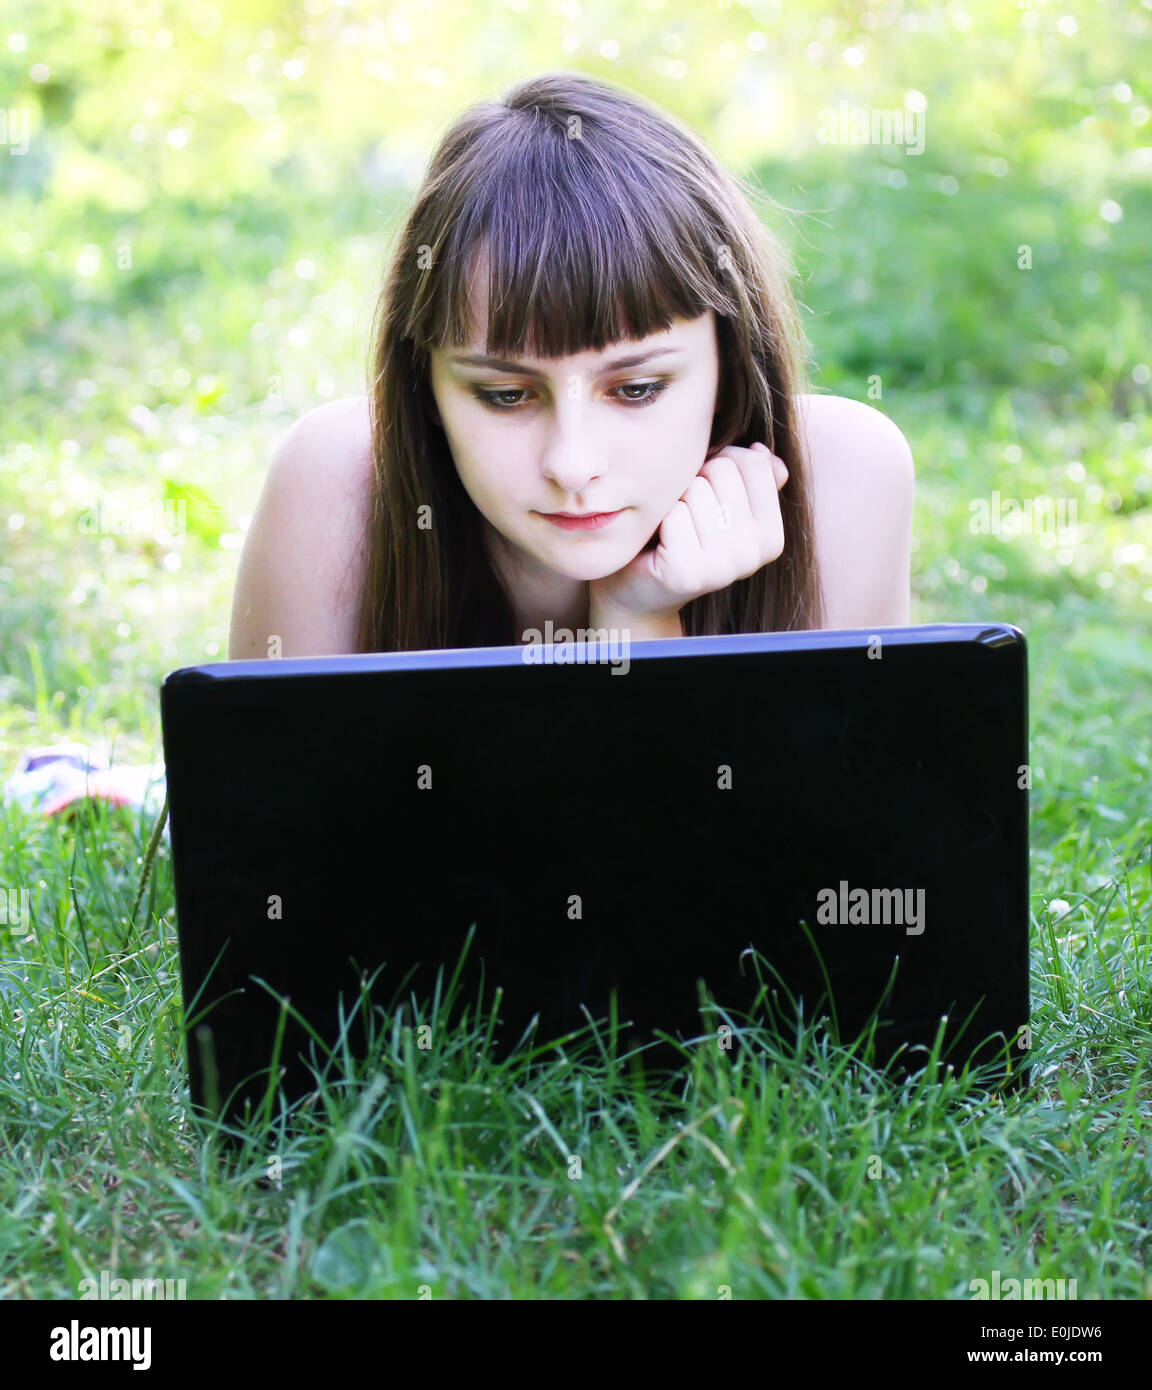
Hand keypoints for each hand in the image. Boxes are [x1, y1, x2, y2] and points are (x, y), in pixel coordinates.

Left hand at [588, 441, 788, 624]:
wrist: (644, 590)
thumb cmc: (685, 537)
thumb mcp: (723, 506)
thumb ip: (750, 479)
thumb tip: (760, 450)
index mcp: (772, 536)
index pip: (753, 463)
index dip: (722, 461)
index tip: (708, 486)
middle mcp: (754, 554)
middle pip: (722, 470)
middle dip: (697, 480)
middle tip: (687, 511)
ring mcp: (723, 566)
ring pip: (695, 490)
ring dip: (676, 500)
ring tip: (674, 527)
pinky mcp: (687, 572)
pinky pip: (672, 513)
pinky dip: (659, 520)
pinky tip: (659, 542)